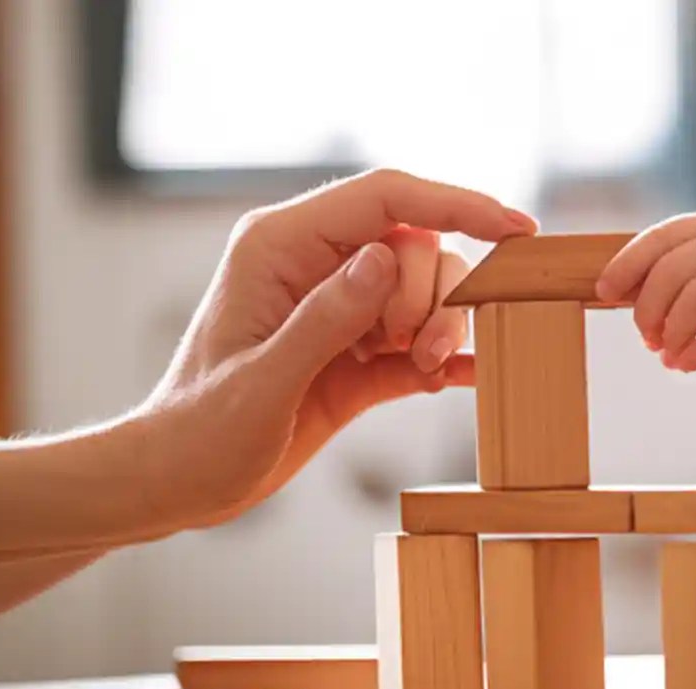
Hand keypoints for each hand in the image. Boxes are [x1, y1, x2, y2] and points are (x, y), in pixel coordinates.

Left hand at [137, 169, 536, 528]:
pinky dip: (445, 359)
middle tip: (414, 349)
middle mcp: (317, 266)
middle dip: (435, 296)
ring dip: (440, 329)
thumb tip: (386, 259)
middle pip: (417, 245)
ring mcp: (341, 310)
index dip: (457, 203)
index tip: (516, 229)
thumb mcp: (262, 381)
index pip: (386, 198)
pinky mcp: (357, 354)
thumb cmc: (201, 431)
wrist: (179, 483)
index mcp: (282, 246)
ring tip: (421, 368)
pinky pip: (421, 341)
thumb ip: (324, 319)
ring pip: (427, 292)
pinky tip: (462, 377)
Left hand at [595, 208, 695, 370]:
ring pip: (693, 301)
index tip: (606, 292)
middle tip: (646, 337)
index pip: (659, 238)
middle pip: (668, 273)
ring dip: (670, 334)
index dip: (626, 265)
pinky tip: (688, 364)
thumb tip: (655, 295)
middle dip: (646, 310)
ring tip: (666, 355)